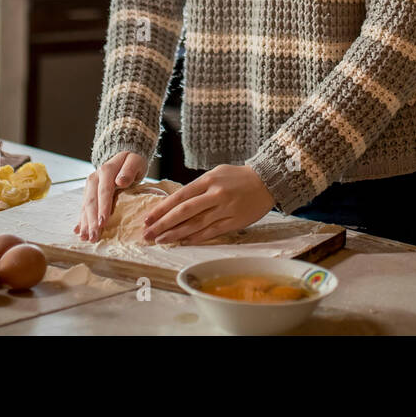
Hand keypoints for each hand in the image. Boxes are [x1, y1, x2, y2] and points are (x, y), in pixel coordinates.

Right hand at [74, 151, 147, 241]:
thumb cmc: (132, 161)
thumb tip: (120, 181)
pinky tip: (79, 231)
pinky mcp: (89, 193)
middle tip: (94, 237)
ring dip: (85, 223)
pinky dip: (82, 220)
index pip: (104, 191)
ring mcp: (90, 186)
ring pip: (86, 206)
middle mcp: (94, 178)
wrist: (124, 156)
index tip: (103, 222)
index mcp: (106, 170)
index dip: (103, 207)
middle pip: (92, 201)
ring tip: (85, 238)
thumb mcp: (135, 161)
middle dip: (92, 221)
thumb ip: (129, 170)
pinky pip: (84, 208)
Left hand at [142, 164, 273, 243]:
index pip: (180, 196)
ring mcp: (225, 209)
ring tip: (161, 240)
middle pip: (184, 212)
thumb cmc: (238, 177)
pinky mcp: (235, 221)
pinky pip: (211, 232)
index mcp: (208, 180)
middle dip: (163, 224)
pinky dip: (196, 238)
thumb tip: (176, 202)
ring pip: (196, 224)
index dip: (162, 209)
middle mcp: (215, 194)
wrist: (268, 180)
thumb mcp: (216, 173)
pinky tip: (183, 242)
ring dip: (176, 234)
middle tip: (148, 234)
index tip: (148, 218)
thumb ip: (198, 187)